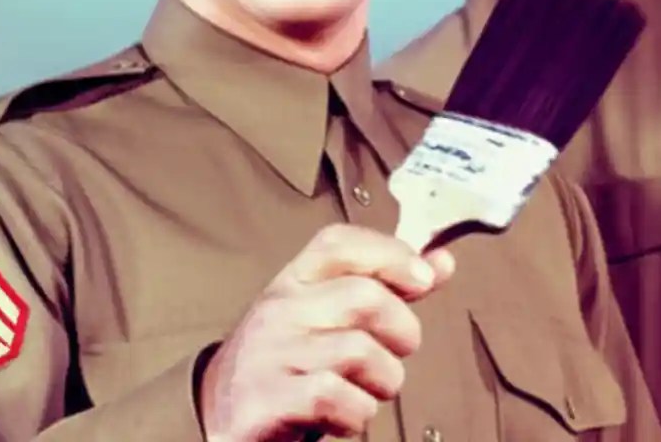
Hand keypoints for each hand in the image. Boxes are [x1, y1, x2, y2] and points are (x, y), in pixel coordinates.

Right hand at [198, 224, 455, 440]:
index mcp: (294, 281)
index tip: (423, 280)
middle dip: (402, 332)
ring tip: (367, 391)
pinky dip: (356, 414)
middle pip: (365, 298)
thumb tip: (441, 261)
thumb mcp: (330, 317)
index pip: (340, 243)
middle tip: (395, 354)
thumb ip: (387, 288)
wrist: (219, 412)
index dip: (392, 254)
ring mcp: (270, 352)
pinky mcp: (267, 399)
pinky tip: (346, 416)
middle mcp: (279, 309)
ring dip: (383, 382)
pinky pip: (335, 397)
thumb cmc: (290, 361)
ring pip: (359, 352)